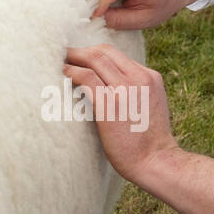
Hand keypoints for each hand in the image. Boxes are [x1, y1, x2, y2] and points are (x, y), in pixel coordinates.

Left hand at [63, 44, 178, 182]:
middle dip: (80, 51)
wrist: (156, 161)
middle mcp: (139, 78)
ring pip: (94, 59)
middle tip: (62, 55)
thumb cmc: (148, 143)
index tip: (78, 59)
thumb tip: (107, 89)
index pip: (116, 55)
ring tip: (57, 62)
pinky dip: (71, 73)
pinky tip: (62, 76)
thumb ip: (134, 92)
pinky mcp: (110, 103)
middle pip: (103, 51)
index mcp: (149, 77)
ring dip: (72, 58)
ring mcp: (125, 89)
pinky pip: (86, 78)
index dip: (93, 53)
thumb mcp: (149, 106)